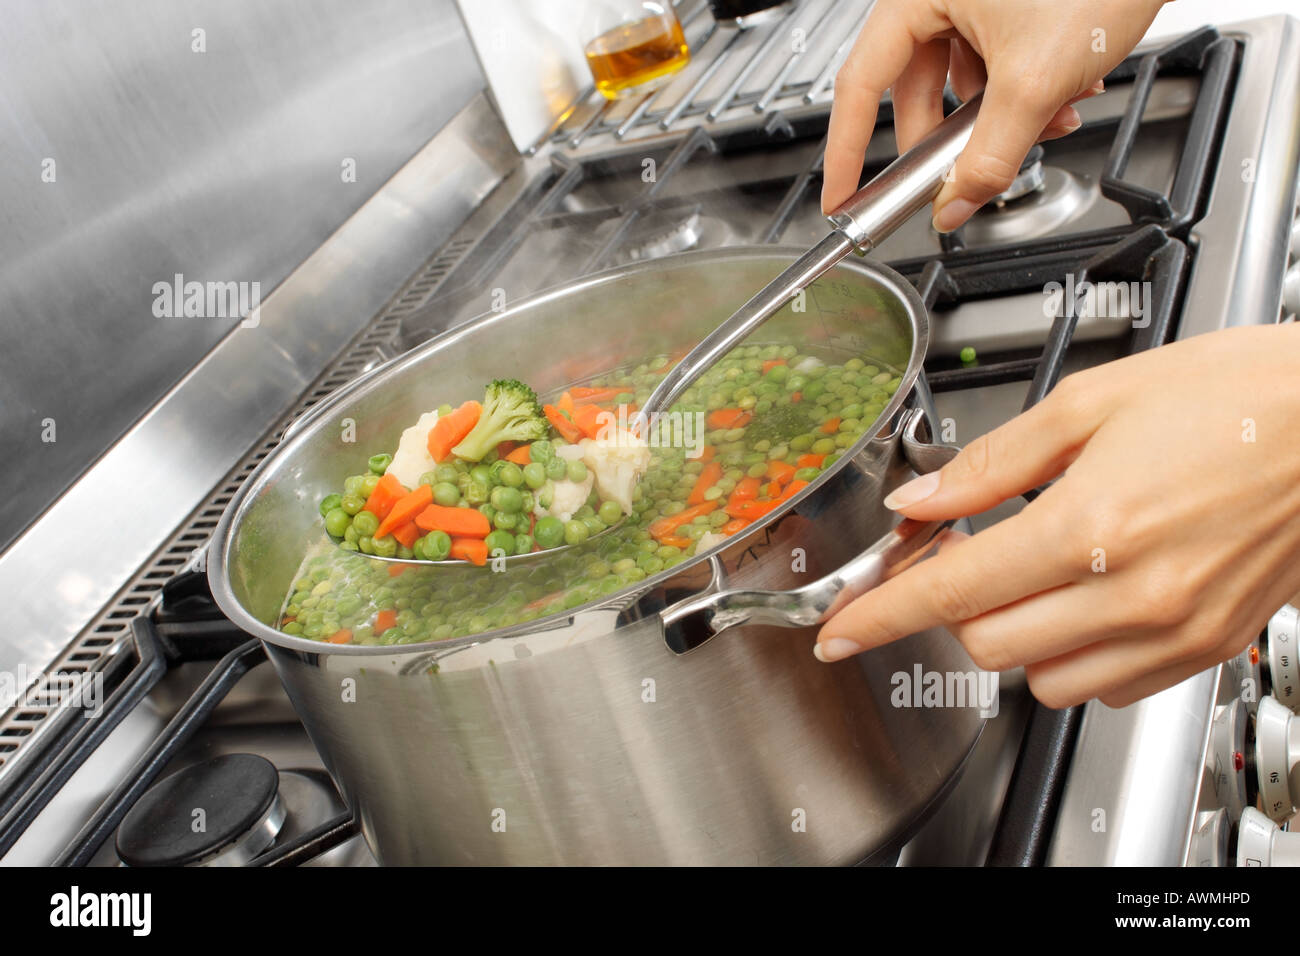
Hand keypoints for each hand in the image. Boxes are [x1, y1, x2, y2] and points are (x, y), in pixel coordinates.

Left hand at [814, 324, 1299, 707]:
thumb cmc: (1238, 395)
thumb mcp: (1092, 402)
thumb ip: (990, 462)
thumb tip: (918, 500)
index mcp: (1091, 524)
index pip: (951, 591)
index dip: (878, 615)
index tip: (838, 632)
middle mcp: (1132, 593)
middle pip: (985, 643)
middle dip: (953, 605)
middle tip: (961, 554)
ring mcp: (1173, 630)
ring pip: (1041, 679)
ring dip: (1012, 634)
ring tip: (1034, 571)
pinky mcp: (1206, 648)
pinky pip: (1105, 686)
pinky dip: (1073, 655)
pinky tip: (1086, 598)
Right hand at [821, 0, 1166, 229]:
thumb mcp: (1034, 84)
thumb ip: (987, 158)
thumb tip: (954, 206)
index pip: (861, 86)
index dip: (846, 150)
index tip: (842, 194)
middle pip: (917, 91)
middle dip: (953, 139)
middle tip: (960, 181)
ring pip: (963, 83)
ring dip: (1001, 118)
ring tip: (1048, 121)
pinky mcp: (1009, 4)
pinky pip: (995, 65)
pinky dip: (1024, 92)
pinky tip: (1062, 98)